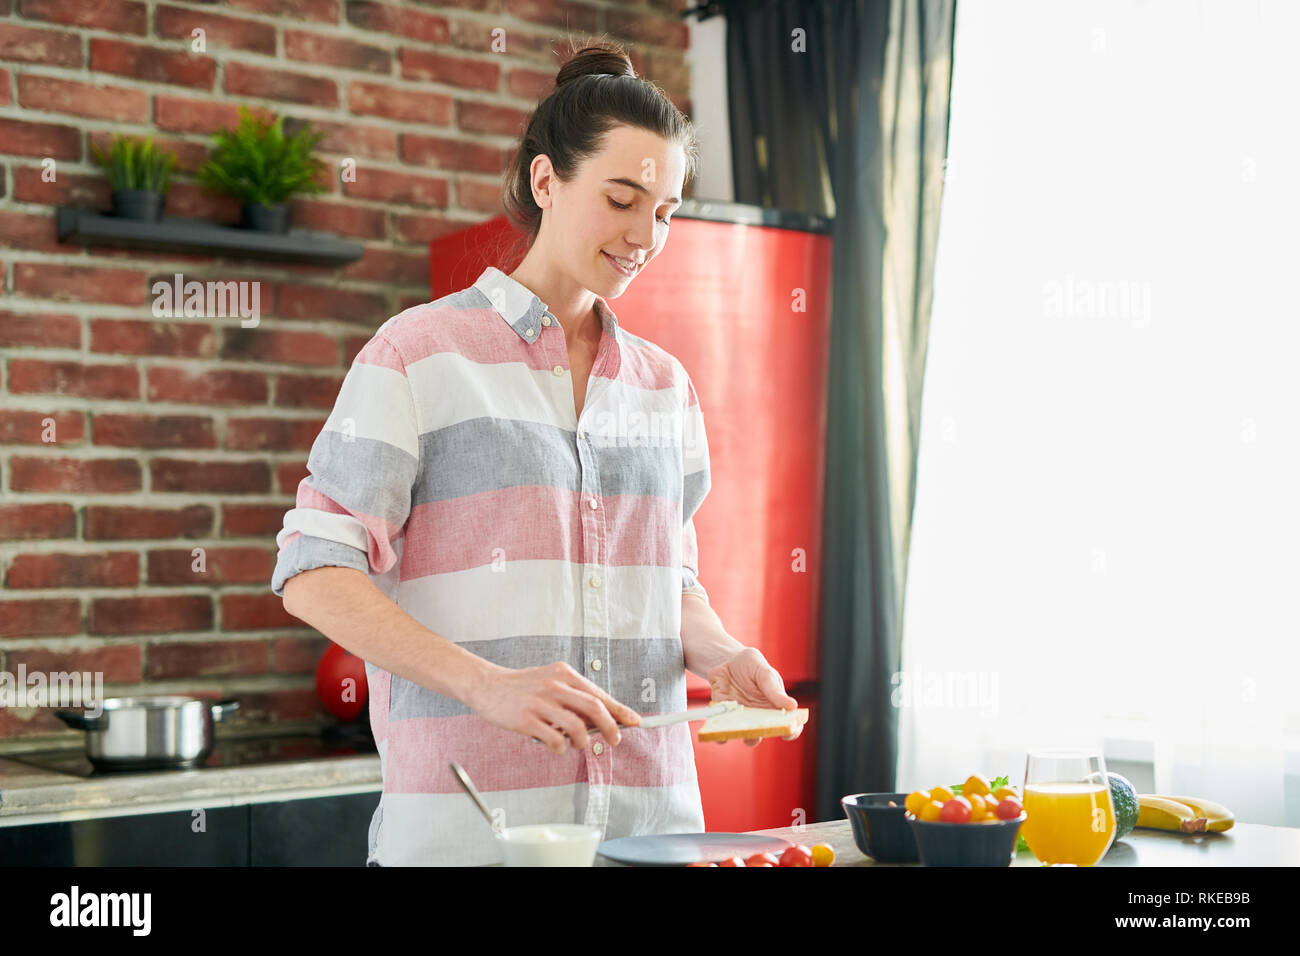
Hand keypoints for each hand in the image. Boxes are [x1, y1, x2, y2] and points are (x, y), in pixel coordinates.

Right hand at [467, 661, 639, 754]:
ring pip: (577, 727)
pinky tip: (556, 746)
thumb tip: (601, 717)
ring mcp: (541, 702)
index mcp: (564, 674)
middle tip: (614, 740)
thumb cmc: (523, 687)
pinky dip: (561, 748)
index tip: (634, 721)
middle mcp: (555, 685)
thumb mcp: (551, 680)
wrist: (487, 685)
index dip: (619, 710)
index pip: (599, 694)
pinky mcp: (526, 719)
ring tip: (578, 744)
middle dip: (610, 727)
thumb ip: (573, 696)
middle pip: (594, 708)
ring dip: (583, 741)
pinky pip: (555, 740)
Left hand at [705, 647, 800, 746]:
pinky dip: (718, 734)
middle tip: (756, 730)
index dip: (792, 731)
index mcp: (775, 707)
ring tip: (734, 727)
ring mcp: (742, 719)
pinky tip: (715, 729)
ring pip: (743, 736)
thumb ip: (774, 690)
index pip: (790, 725)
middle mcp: (760, 717)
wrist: (726, 661)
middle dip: (760, 735)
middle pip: (764, 733)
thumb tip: (792, 706)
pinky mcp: (724, 718)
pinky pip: (721, 732)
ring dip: (738, 735)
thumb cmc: (751, 666)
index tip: (788, 731)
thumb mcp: (763, 672)